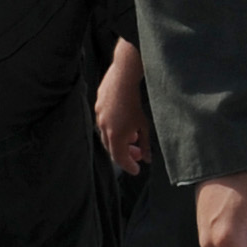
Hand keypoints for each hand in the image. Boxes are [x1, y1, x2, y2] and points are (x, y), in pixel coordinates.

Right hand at [93, 38, 153, 175]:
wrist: (124, 75)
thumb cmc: (137, 100)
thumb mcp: (144, 124)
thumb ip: (145, 144)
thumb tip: (148, 159)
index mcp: (116, 136)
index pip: (120, 159)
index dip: (129, 166)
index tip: (137, 170)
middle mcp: (104, 128)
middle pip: (112, 149)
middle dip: (125, 153)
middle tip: (138, 154)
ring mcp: (99, 116)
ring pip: (107, 135)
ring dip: (119, 140)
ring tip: (133, 137)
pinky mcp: (98, 105)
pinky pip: (104, 122)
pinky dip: (114, 127)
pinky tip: (125, 122)